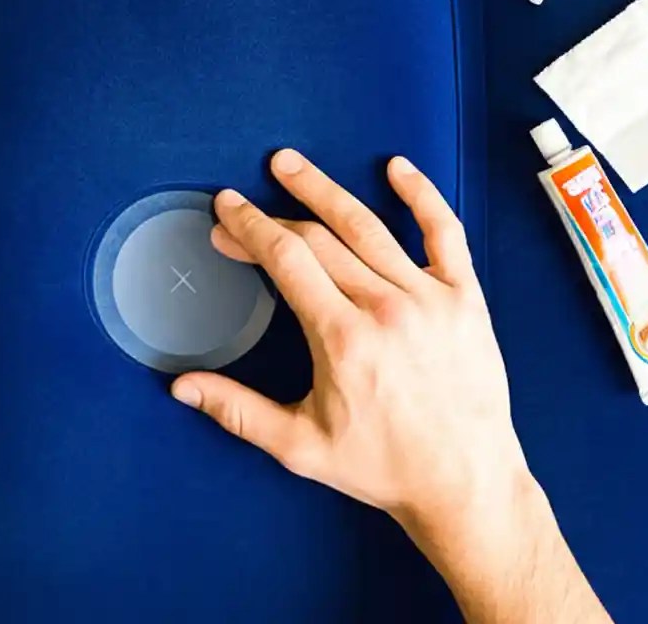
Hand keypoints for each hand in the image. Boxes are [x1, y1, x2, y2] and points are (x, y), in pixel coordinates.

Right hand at [173, 151, 609, 622]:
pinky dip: (422, 195)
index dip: (249, 228)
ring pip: (368, 226)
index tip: (225, 212)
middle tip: (242, 202)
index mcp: (342, 337)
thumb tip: (181, 386)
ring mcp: (430, 297)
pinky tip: (398, 168)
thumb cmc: (383, 467)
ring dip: (325, 189)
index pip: (285, 259)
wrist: (465, 483)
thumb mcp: (300, 446)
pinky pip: (444, 232)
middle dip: (272, 214)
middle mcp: (385, 307)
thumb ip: (237, 411)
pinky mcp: (466, 298)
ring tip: (290, 164)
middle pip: (318, 237)